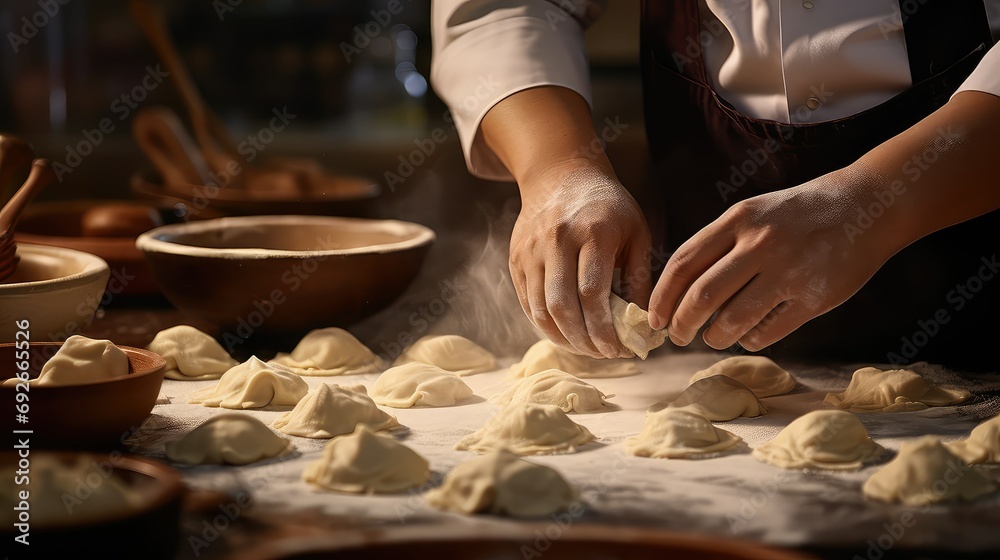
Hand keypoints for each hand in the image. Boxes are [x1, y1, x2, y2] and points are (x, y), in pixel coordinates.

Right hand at [510, 161, 651, 358]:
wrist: (561, 174)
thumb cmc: (608, 206)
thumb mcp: (636, 232)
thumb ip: (640, 276)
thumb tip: (641, 323)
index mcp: (593, 232)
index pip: (592, 293)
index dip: (603, 329)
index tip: (618, 349)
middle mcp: (557, 240)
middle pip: (563, 306)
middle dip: (583, 340)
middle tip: (602, 355)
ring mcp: (531, 250)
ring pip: (540, 308)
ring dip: (563, 338)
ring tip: (585, 348)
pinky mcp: (516, 258)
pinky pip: (527, 302)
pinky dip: (545, 325)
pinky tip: (565, 334)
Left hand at [648, 169, 899, 350]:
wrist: (866, 205)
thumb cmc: (798, 214)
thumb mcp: (753, 213)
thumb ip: (717, 244)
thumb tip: (677, 291)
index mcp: (738, 219)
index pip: (683, 263)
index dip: (662, 296)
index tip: (655, 318)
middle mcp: (761, 243)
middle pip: (702, 296)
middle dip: (682, 324)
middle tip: (677, 337)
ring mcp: (789, 271)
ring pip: (733, 320)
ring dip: (714, 337)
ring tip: (712, 338)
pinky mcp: (815, 298)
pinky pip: (768, 332)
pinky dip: (749, 339)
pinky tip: (747, 335)